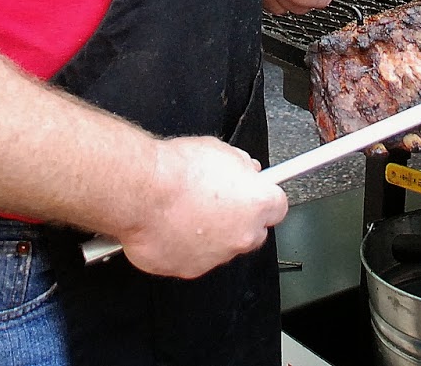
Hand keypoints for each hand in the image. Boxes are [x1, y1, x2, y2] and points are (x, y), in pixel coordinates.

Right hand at [116, 136, 286, 278]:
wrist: (143, 193)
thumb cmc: (178, 171)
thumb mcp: (220, 151)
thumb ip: (240, 165)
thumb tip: (243, 169)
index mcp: (257, 204)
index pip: (277, 207)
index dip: (263, 198)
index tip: (253, 194)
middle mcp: (242, 235)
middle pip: (253, 232)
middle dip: (240, 220)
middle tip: (217, 203)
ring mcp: (216, 257)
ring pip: (222, 248)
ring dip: (211, 235)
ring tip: (186, 212)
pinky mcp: (188, 270)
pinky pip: (192, 259)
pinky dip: (184, 247)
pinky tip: (171, 227)